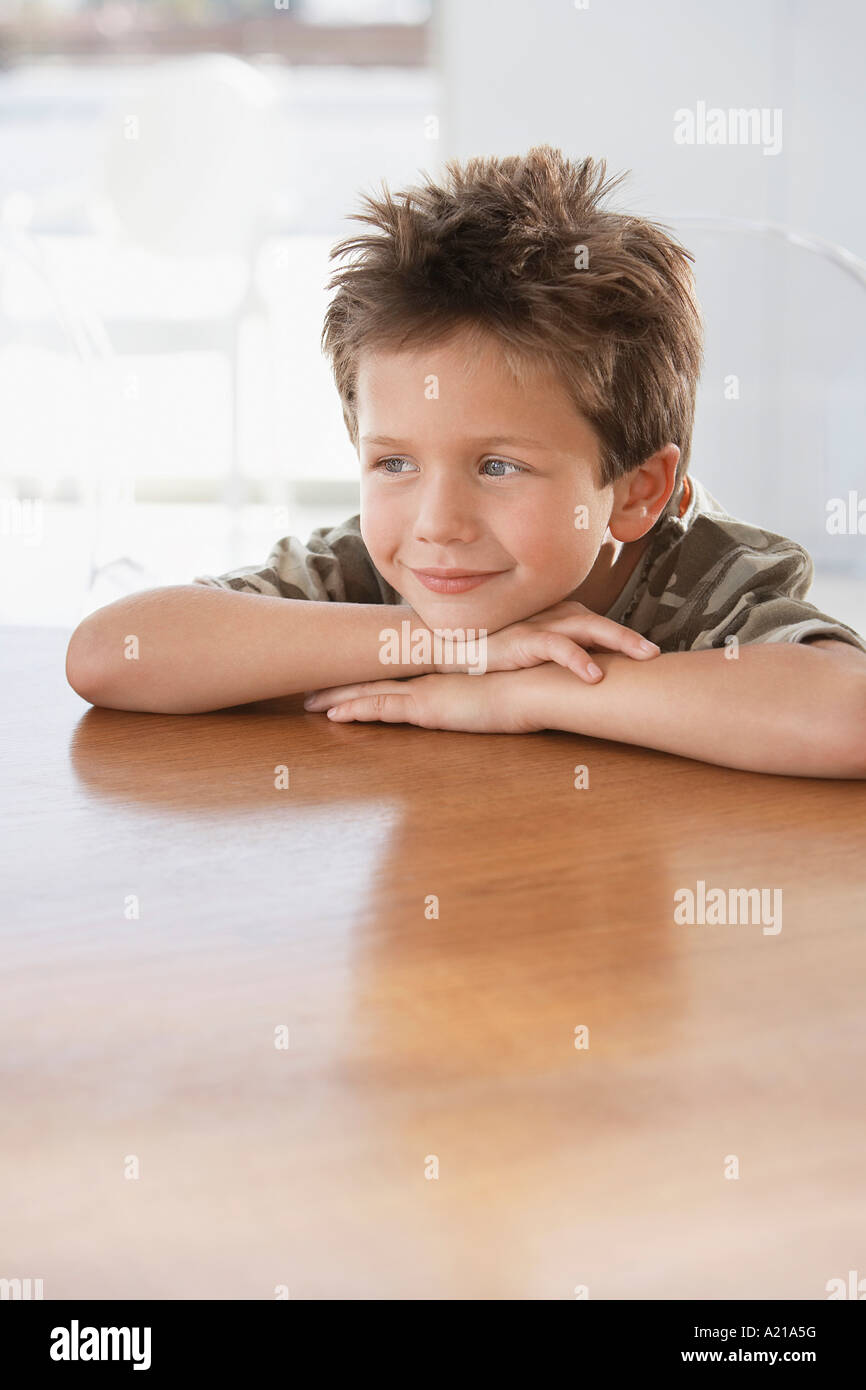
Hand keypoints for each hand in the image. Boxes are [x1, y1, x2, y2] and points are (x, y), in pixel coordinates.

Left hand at [303, 669, 542, 733]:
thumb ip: (493, 686)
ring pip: (369, 692)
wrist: (537, 684)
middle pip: (375, 677)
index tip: (349, 670)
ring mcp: (425, 690)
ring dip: (337, 697)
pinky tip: (332, 717)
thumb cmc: (531, 685)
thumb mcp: (505, 687)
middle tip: (312, 684)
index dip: (371, 670)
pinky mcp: (427, 707)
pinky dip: (355, 710)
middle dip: (341, 681)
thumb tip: (495, 691)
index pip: (399, 670)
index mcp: (444, 672)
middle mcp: (428, 677)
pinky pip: (382, 708)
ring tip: (308, 702)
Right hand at [435, 600, 658, 682]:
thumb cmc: (495, 653)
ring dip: (620, 641)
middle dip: (632, 638)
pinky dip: (579, 659)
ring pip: (588, 628)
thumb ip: (559, 655)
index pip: (599, 626)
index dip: (625, 640)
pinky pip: (557, 647)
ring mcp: (539, 626)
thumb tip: (590, 675)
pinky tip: (595, 675)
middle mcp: (553, 616)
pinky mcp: (524, 641)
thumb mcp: (533, 652)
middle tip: (658, 655)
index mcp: (558, 618)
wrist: (452, 649)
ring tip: (646, 656)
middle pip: (601, 623)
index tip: (650, 657)